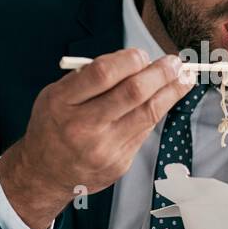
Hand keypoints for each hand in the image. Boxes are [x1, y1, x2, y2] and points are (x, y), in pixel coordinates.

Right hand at [0, 48, 193, 228]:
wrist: (44, 174)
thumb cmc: (54, 127)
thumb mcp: (56, 95)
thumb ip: (89, 77)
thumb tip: (135, 61)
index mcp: (61, 102)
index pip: (103, 73)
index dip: (130, 59)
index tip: (143, 54)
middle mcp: (82, 126)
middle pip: (132, 92)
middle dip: (160, 73)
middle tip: (173, 63)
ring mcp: (103, 148)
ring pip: (148, 114)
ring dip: (171, 92)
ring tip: (183, 78)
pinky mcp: (118, 164)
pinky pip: (144, 131)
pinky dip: (156, 112)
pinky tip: (164, 100)